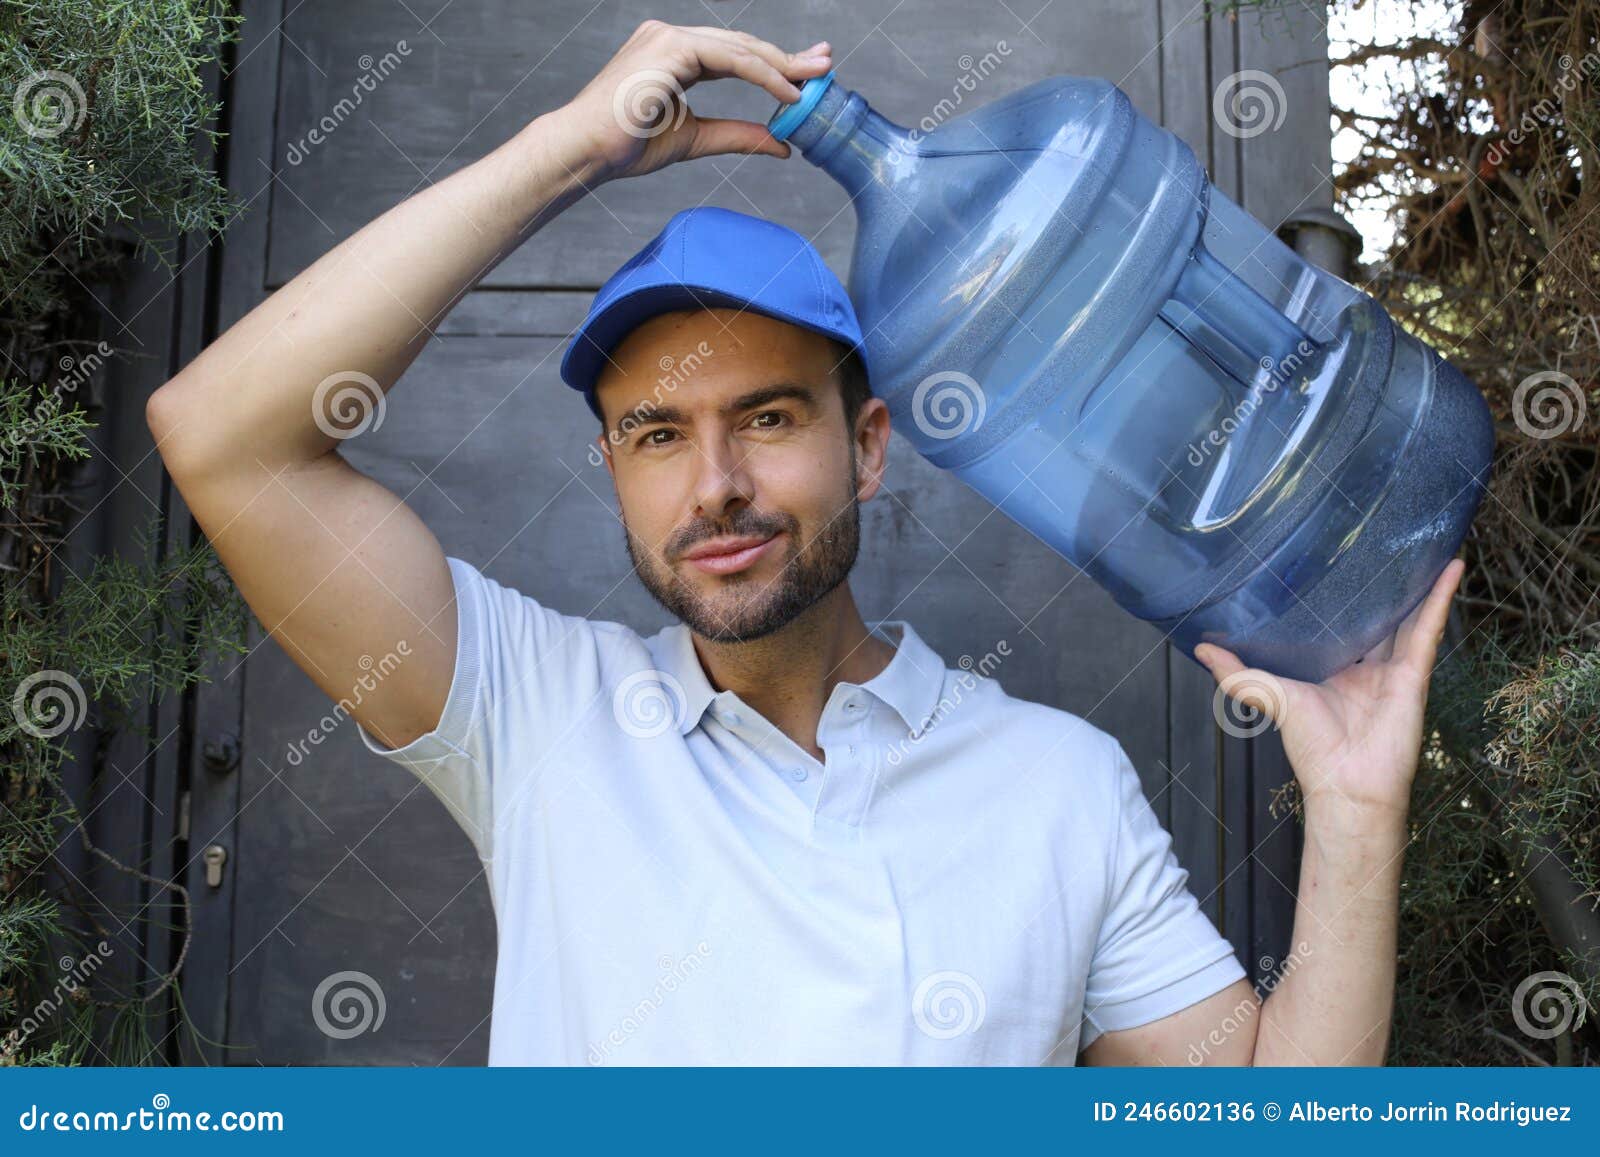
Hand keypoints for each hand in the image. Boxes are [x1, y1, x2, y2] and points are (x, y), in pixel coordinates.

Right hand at [547, 21, 831, 182]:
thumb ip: (738, 135)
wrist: (587, 150)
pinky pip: (730, 59)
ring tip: (815, 79)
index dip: (773, 63)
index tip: (807, 72)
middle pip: (742, 45)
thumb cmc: (626, 145)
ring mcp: (669, 38)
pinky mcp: (670, 48)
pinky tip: (788, 91)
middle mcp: (670, 38)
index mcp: (673, 54)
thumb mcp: (696, 139)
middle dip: (787, 57)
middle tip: (826, 65)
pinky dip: (762, 75)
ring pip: (740, 48)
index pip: (734, 54)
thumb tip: (783, 144)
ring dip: (782, 64)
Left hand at [1194, 559, 1465, 819]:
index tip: (1333, 562)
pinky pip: (1430, 628)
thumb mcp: (1270, 697)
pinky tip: (1452, 567)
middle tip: (1382, 543)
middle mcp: (1367, 666)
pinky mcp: (1415, 673)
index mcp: (1336, 670)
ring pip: (1408, 615)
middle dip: (1382, 584)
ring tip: (1426, 544)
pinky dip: (1441, 598)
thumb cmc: (1313, 748)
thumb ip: (1237, 673)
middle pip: (1377, 616)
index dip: (1339, 596)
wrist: (1348, 783)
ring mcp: (1394, 668)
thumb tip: (1199, 648)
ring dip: (1419, 582)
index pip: (1340, 624)